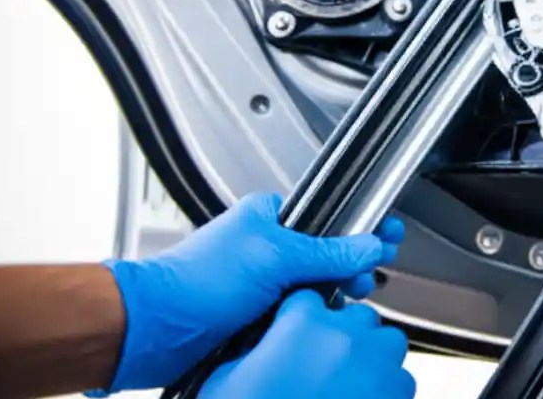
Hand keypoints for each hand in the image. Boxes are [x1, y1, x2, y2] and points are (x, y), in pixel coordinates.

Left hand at [104, 193, 403, 390]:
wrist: (155, 328)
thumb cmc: (197, 282)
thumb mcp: (274, 258)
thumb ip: (327, 251)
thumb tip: (367, 245)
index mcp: (270, 216)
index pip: (330, 214)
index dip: (362, 225)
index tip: (388, 234)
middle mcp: (268, 246)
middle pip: (330, 251)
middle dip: (354, 264)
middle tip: (369, 275)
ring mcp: (263, 280)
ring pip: (316, 283)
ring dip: (334, 291)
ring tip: (348, 296)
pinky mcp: (257, 311)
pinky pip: (299, 308)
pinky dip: (313, 313)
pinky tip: (322, 317)